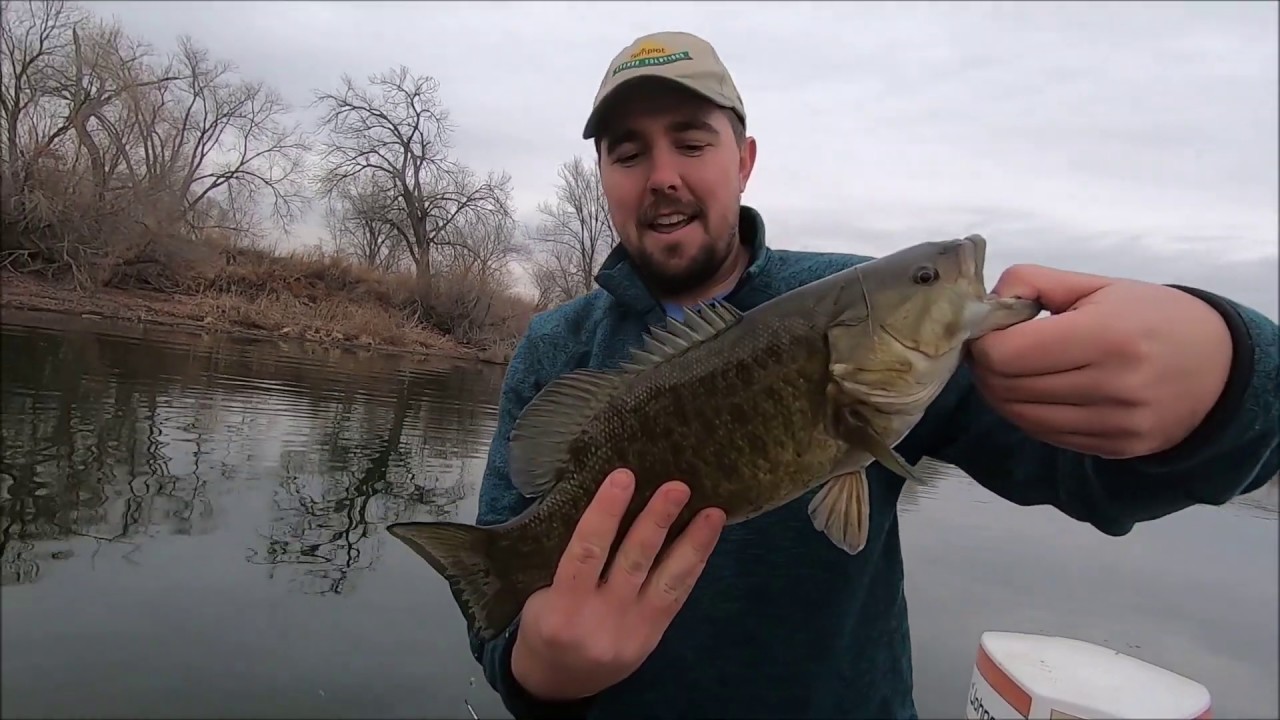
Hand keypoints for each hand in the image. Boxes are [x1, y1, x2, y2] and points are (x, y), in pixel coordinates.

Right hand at [510, 468, 726, 700]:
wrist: (557, 684)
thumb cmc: (545, 627)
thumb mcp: (541, 597)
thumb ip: (573, 564)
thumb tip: (609, 509)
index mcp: (563, 606)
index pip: (586, 551)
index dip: (606, 512)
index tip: (624, 477)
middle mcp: (600, 619)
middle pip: (633, 561)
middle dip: (657, 521)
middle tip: (678, 486)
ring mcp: (632, 630)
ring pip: (666, 580)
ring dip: (691, 543)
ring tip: (713, 512)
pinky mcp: (653, 637)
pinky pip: (677, 597)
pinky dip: (694, 566)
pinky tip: (707, 542)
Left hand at [969, 264, 1232, 458]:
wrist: (1221, 366)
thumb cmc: (1154, 317)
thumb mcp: (1099, 286)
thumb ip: (1037, 283)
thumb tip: (987, 301)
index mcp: (1105, 336)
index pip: (1006, 354)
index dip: (983, 342)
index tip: (988, 329)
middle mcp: (1111, 386)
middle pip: (1006, 388)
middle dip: (985, 367)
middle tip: (991, 349)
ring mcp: (1114, 424)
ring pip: (1020, 417)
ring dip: (1001, 394)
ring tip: (1010, 370)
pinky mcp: (1115, 448)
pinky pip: (1046, 435)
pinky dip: (1027, 414)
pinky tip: (1034, 393)